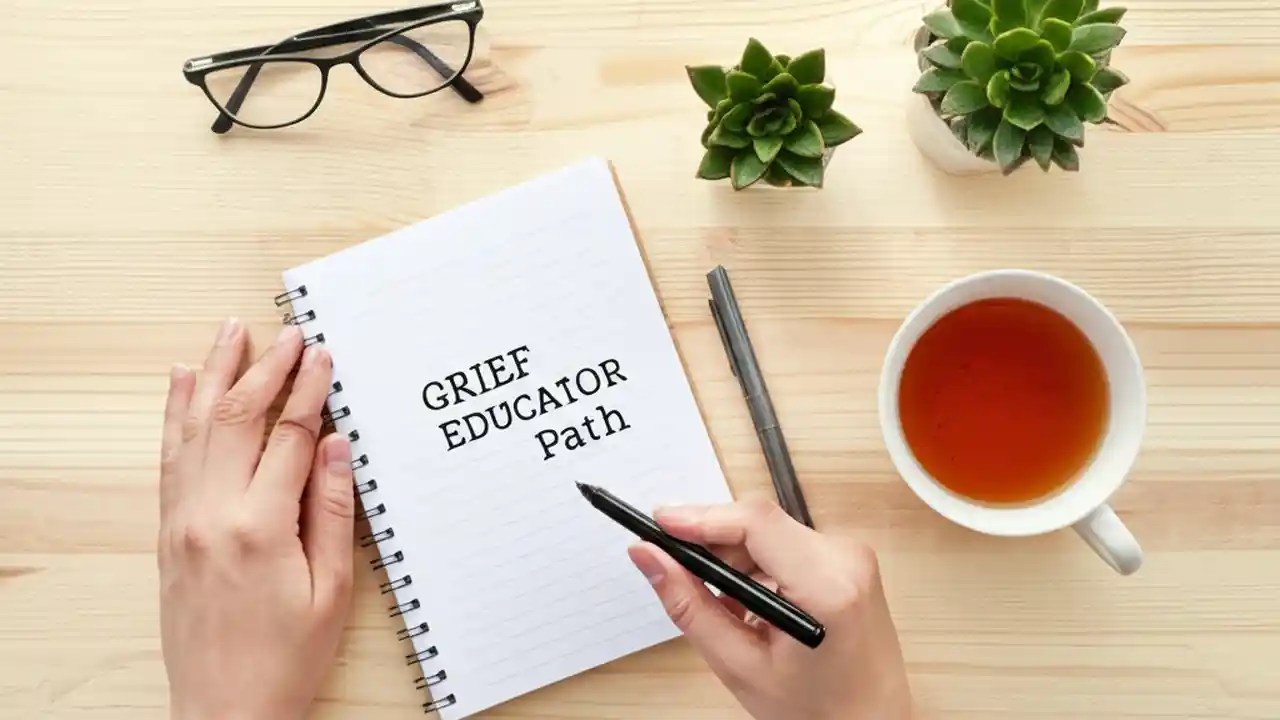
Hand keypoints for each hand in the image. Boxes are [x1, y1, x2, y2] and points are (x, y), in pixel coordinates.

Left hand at [158, 319, 354, 719]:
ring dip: (214, 374)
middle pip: (237, 419)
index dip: (309, 391)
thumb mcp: (331, 589)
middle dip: (265, 369)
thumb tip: (336, 445)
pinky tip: (181, 383)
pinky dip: (175, 414)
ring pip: (196, 428)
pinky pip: (170, 458)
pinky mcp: (169, 532)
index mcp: (260, 527)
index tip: (322, 356)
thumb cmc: (286, 659)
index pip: (288, 438)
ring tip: (230, 333)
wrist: (223, 711)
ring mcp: (183, 521)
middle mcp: (212, 514)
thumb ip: (332, 510)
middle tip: (287, 333)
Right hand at [628, 498, 911, 719]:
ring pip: (769, 532)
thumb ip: (689, 605)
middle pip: (759, 523)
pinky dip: (757, 566)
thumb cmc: (819, 710)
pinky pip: (787, 544)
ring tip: (724, 610)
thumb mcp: (739, 665)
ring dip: (735, 560)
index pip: (755, 522)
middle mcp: (846, 560)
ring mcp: (852, 556)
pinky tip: (749, 606)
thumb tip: (649, 556)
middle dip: (713, 543)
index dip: (701, 516)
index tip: (660, 523)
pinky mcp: (848, 559)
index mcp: (826, 588)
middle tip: (677, 572)